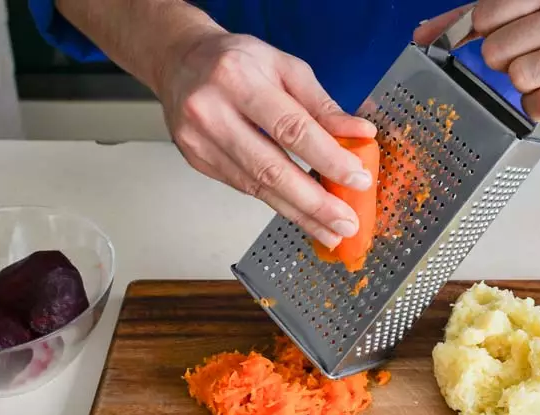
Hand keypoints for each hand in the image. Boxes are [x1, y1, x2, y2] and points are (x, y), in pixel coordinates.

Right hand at [157, 31, 377, 248]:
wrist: (180, 62)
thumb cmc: (236, 61)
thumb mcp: (285, 67)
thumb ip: (322, 105)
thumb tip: (359, 133)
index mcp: (237, 79)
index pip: (291, 128)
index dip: (328, 159)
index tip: (357, 179)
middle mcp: (211, 111)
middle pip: (270, 169)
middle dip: (314, 203)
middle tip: (345, 222)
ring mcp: (199, 141)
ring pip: (256, 187)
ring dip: (299, 213)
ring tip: (330, 229)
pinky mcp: (197, 161)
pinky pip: (244, 187)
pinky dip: (276, 202)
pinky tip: (301, 212)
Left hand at [416, 0, 539, 120]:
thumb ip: (485, 10)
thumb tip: (426, 35)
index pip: (487, 14)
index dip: (485, 28)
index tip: (499, 28)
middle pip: (496, 50)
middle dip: (502, 54)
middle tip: (526, 48)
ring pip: (518, 78)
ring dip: (522, 78)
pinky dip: (537, 103)